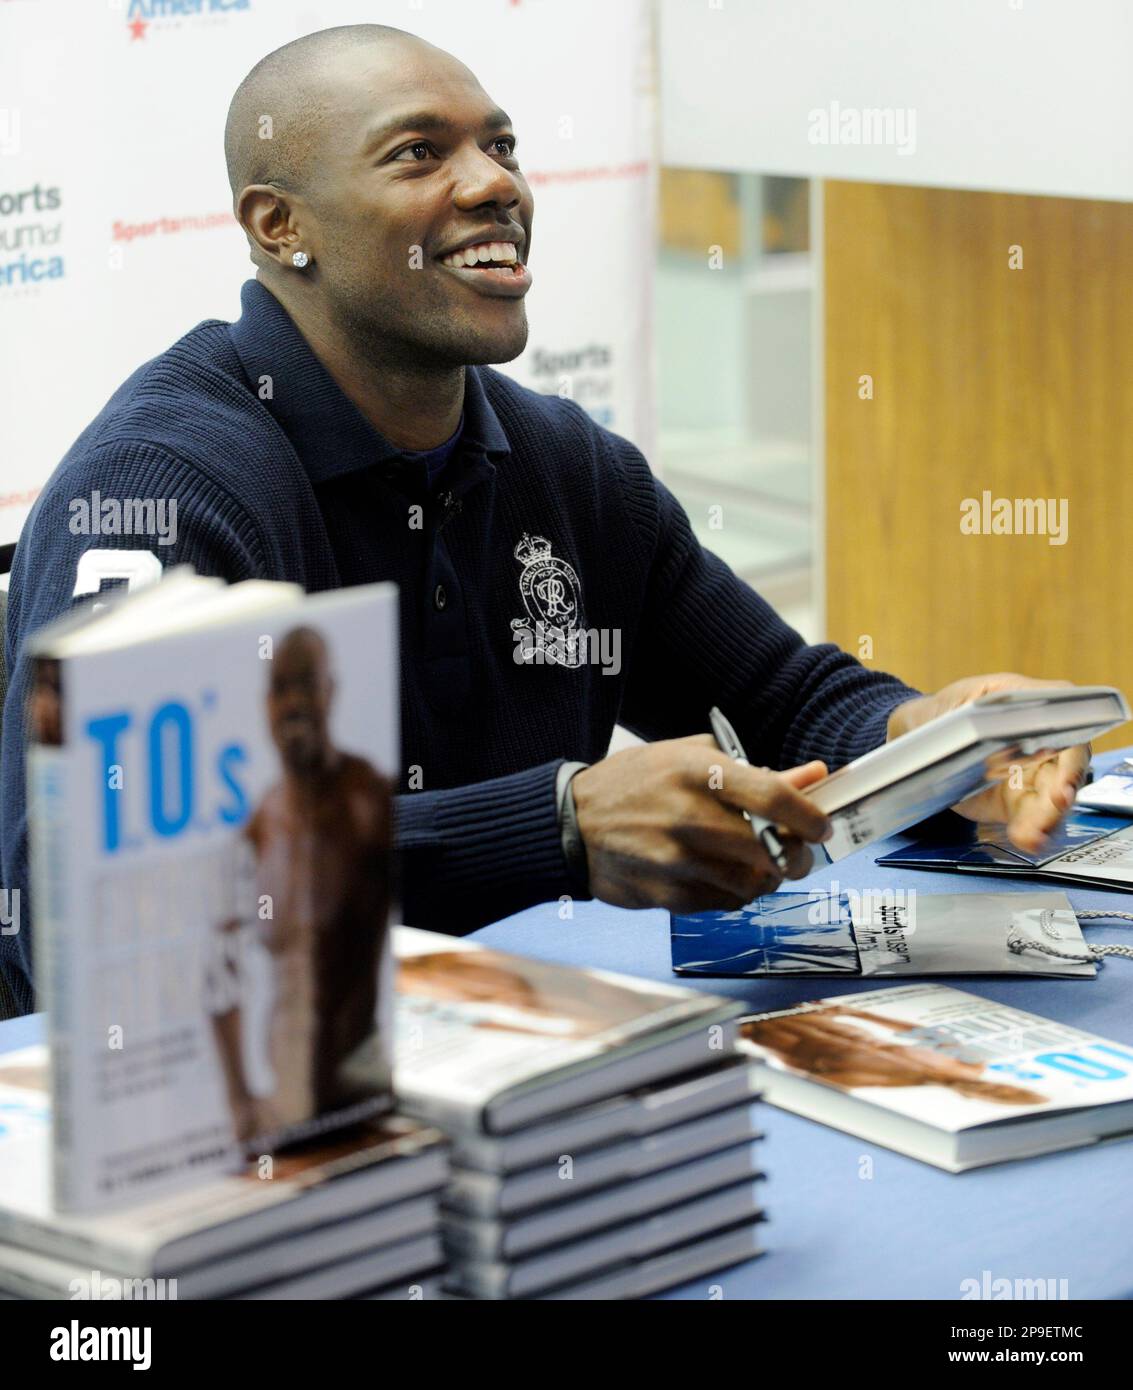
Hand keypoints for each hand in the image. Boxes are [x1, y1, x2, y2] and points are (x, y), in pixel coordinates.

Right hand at [571, 734, 831, 913]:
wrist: (572, 823)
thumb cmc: (636, 783)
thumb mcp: (689, 757)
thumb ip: (753, 771)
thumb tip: (813, 776)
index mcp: (697, 771)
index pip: (773, 797)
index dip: (809, 816)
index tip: (821, 826)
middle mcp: (689, 816)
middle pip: (773, 849)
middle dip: (798, 855)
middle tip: (797, 852)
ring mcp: (678, 861)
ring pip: (755, 883)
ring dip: (767, 877)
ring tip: (758, 863)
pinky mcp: (669, 895)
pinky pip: (725, 903)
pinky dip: (734, 892)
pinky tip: (721, 875)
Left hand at [886, 673, 1090, 853]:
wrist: (922, 736)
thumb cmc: (946, 710)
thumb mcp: (958, 700)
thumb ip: (978, 712)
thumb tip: (992, 724)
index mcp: (1033, 708)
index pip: (1068, 728)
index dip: (1071, 751)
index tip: (1066, 774)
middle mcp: (1043, 743)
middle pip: (1066, 768)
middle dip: (1064, 790)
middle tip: (1056, 803)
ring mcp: (1032, 775)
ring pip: (1053, 799)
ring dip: (1048, 818)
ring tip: (1034, 834)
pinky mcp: (1016, 803)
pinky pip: (1031, 820)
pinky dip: (1031, 832)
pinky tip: (1027, 840)